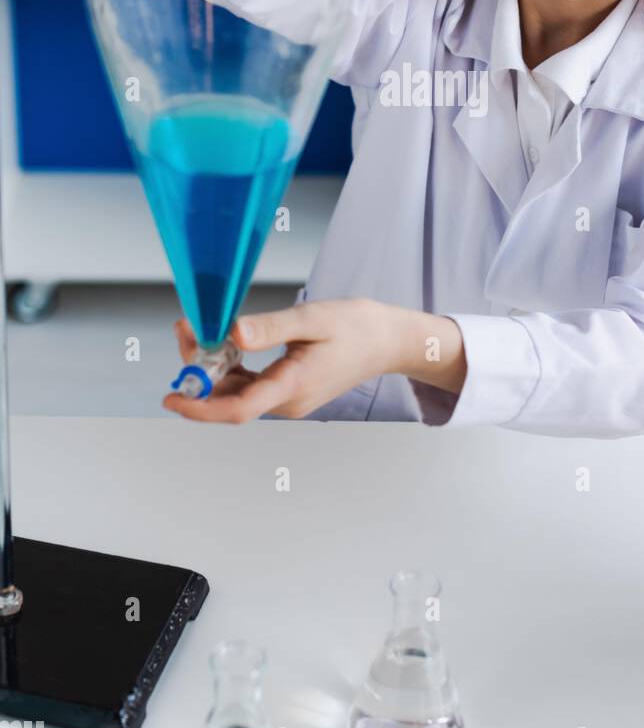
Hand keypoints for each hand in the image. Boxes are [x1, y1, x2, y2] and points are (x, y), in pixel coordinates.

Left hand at [162, 298, 467, 422]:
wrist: (388, 340)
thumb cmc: (358, 327)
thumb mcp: (313, 318)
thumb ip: (271, 328)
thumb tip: (232, 335)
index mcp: (293, 386)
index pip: (237, 409)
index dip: (199, 407)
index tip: (171, 396)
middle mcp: (288, 400)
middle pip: (230, 398)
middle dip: (200, 370)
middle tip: (185, 329)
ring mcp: (288, 397)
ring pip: (238, 390)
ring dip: (213, 365)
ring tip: (197, 328)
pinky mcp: (289, 389)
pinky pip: (251, 383)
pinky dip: (231, 364)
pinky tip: (223, 340)